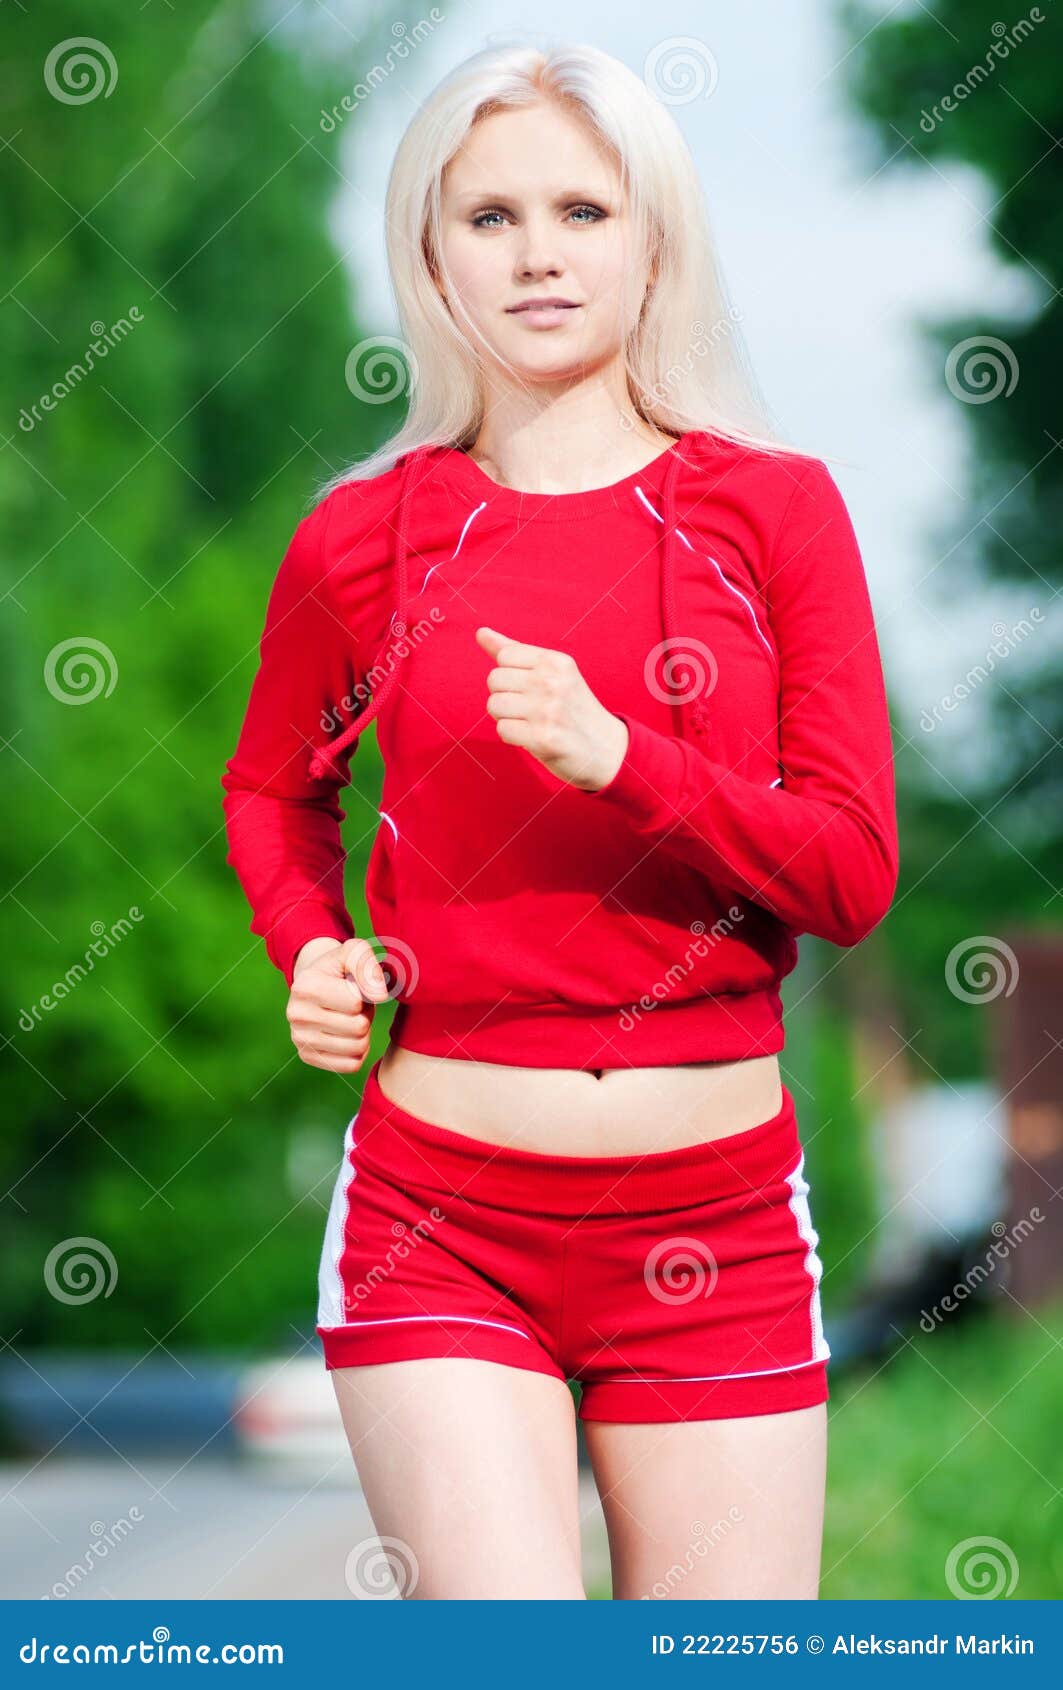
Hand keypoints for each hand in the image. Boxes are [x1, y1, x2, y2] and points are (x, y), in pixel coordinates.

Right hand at [287, 936, 390, 1072]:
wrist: (316, 983)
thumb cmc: (340, 968)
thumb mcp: (354, 952)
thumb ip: (368, 965)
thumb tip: (379, 995)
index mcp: (304, 987)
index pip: (355, 1003)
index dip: (364, 993)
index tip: (353, 986)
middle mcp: (296, 1015)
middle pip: (358, 1028)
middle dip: (365, 1014)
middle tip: (355, 1004)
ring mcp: (300, 1039)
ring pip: (357, 1047)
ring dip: (363, 1032)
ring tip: (350, 1016)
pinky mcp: (308, 1057)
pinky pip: (351, 1064)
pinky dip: (358, 1050)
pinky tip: (348, 1034)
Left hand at [475, 625, 628, 790]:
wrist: (607, 750)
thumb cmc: (572, 710)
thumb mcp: (553, 674)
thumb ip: (515, 652)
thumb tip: (481, 632)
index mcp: (556, 662)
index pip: (504, 656)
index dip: (509, 675)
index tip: (530, 688)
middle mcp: (553, 682)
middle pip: (494, 680)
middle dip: (505, 696)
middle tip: (530, 709)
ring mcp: (548, 711)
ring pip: (494, 705)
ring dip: (506, 718)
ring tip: (530, 722)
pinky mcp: (543, 738)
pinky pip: (503, 730)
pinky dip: (513, 736)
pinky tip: (533, 737)